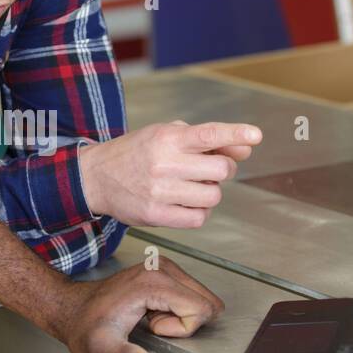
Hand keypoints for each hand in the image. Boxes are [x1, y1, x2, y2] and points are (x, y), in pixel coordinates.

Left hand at [49, 257, 224, 352]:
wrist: (72, 308)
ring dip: (180, 317)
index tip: (153, 329)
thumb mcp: (103, 348)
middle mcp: (161, 268)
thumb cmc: (85, 326)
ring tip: (149, 320)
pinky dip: (176, 309)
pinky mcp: (162, 270)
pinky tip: (150, 313)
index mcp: (153, 282)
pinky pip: (189, 295)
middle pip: (205, 301)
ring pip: (199, 299)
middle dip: (185, 322)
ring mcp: (163, 266)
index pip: (201, 308)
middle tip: (152, 326)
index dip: (182, 328)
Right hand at [78, 120, 262, 227]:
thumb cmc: (138, 153)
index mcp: (167, 138)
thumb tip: (245, 151)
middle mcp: (164, 163)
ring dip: (210, 192)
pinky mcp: (156, 214)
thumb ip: (207, 141)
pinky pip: (198, 218)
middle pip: (220, 171)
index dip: (235, 134)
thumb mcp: (167, 135)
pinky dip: (199, 212)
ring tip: (191, 187)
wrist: (97, 177)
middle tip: (208, 170)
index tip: (255, 136)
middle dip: (222, 171)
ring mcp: (159, 191)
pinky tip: (185, 203)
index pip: (208, 134)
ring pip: (213, 196)